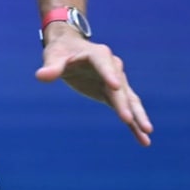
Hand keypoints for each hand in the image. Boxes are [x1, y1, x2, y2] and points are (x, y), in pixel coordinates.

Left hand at [35, 25, 152, 145]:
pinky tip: (143, 140)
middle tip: (129, 119)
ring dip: (138, 116)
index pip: (105, 65)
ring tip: (147, 133)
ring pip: (129, 100)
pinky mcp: (113, 94)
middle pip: (120, 87)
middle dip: (125, 103)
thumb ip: (51, 67)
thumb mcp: (54, 56)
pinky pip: (126, 109)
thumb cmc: (61, 51)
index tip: (115, 86)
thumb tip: (41, 77)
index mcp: (98, 55)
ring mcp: (116, 82)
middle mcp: (112, 68)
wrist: (71, 50)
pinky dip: (134, 124)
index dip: (109, 75)